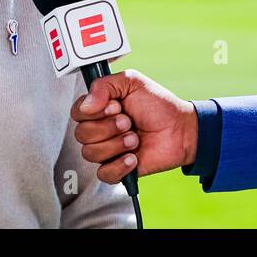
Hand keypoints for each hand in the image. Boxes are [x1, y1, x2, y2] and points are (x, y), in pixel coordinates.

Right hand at [70, 69, 197, 183]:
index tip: (116, 105)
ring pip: (91, 153)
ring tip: (135, 138)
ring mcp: (107, 150)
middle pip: (82, 134)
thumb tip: (85, 106)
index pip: (77, 112)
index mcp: (99, 108)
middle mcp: (99, 129)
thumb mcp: (132, 82)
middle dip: (109, 127)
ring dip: (117, 145)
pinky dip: (119, 165)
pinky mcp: (116, 169)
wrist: (180, 129)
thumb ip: (104, 86)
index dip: (94, 111)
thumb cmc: (157, 104)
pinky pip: (104, 174)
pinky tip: (134, 157)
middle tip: (128, 122)